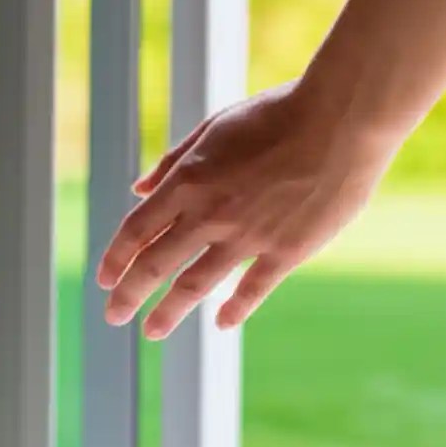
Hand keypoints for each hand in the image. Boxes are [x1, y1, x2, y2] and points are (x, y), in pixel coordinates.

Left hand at [96, 79, 397, 339]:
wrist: (340, 120)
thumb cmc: (277, 115)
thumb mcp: (214, 127)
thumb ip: (174, 162)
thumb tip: (139, 188)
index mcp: (188, 180)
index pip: (136, 229)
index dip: (116, 258)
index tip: (105, 279)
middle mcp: (210, 213)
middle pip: (156, 264)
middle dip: (128, 294)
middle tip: (114, 315)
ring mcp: (248, 236)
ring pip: (195, 285)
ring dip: (169, 311)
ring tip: (152, 331)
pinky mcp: (286, 251)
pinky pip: (252, 289)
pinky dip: (235, 309)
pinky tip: (222, 323)